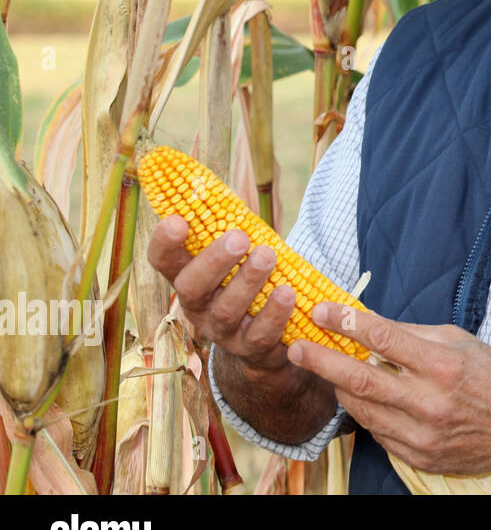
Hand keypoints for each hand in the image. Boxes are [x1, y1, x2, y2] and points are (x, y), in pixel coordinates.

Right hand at [145, 214, 296, 374]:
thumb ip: (228, 222)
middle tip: (239, 237)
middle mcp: (198, 307)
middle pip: (191, 288)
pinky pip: (260, 336)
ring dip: (247, 282)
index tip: (177, 220)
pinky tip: (288, 293)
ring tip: (269, 256)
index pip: (163, 262)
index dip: (164, 243)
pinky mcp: (253, 350)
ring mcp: (224, 333)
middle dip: (213, 261)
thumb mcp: (239, 252)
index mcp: (189, 277)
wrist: (270, 337)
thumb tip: (210, 179)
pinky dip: (274, 315)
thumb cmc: (251, 278)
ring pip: (226, 311)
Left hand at [286, 303, 490, 475]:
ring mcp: (422, 434)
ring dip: (341, 387)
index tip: (321, 310)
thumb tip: (367, 324)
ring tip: (330, 371)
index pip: (382, 337)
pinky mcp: (418, 456)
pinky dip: (367, 412)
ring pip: (361, 409)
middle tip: (296, 346)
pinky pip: (378, 432)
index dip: (346, 322)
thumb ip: (412, 335)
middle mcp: (430, 401)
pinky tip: (368, 398)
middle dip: (321, 361)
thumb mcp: (459, 341)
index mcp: (443, 364)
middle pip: (359, 379)